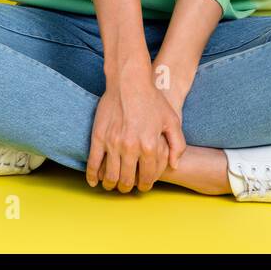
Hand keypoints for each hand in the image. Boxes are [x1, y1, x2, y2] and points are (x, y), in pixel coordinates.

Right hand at [88, 72, 184, 193]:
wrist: (129, 81)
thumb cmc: (153, 100)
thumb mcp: (172, 120)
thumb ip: (177, 145)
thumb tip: (174, 165)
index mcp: (149, 146)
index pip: (148, 176)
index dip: (147, 185)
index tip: (144, 185)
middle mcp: (130, 147)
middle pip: (127, 180)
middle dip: (128, 188)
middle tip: (128, 187)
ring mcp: (112, 143)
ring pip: (110, 176)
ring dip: (112, 185)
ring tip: (114, 184)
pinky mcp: (98, 137)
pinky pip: (93, 163)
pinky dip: (92, 176)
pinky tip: (94, 181)